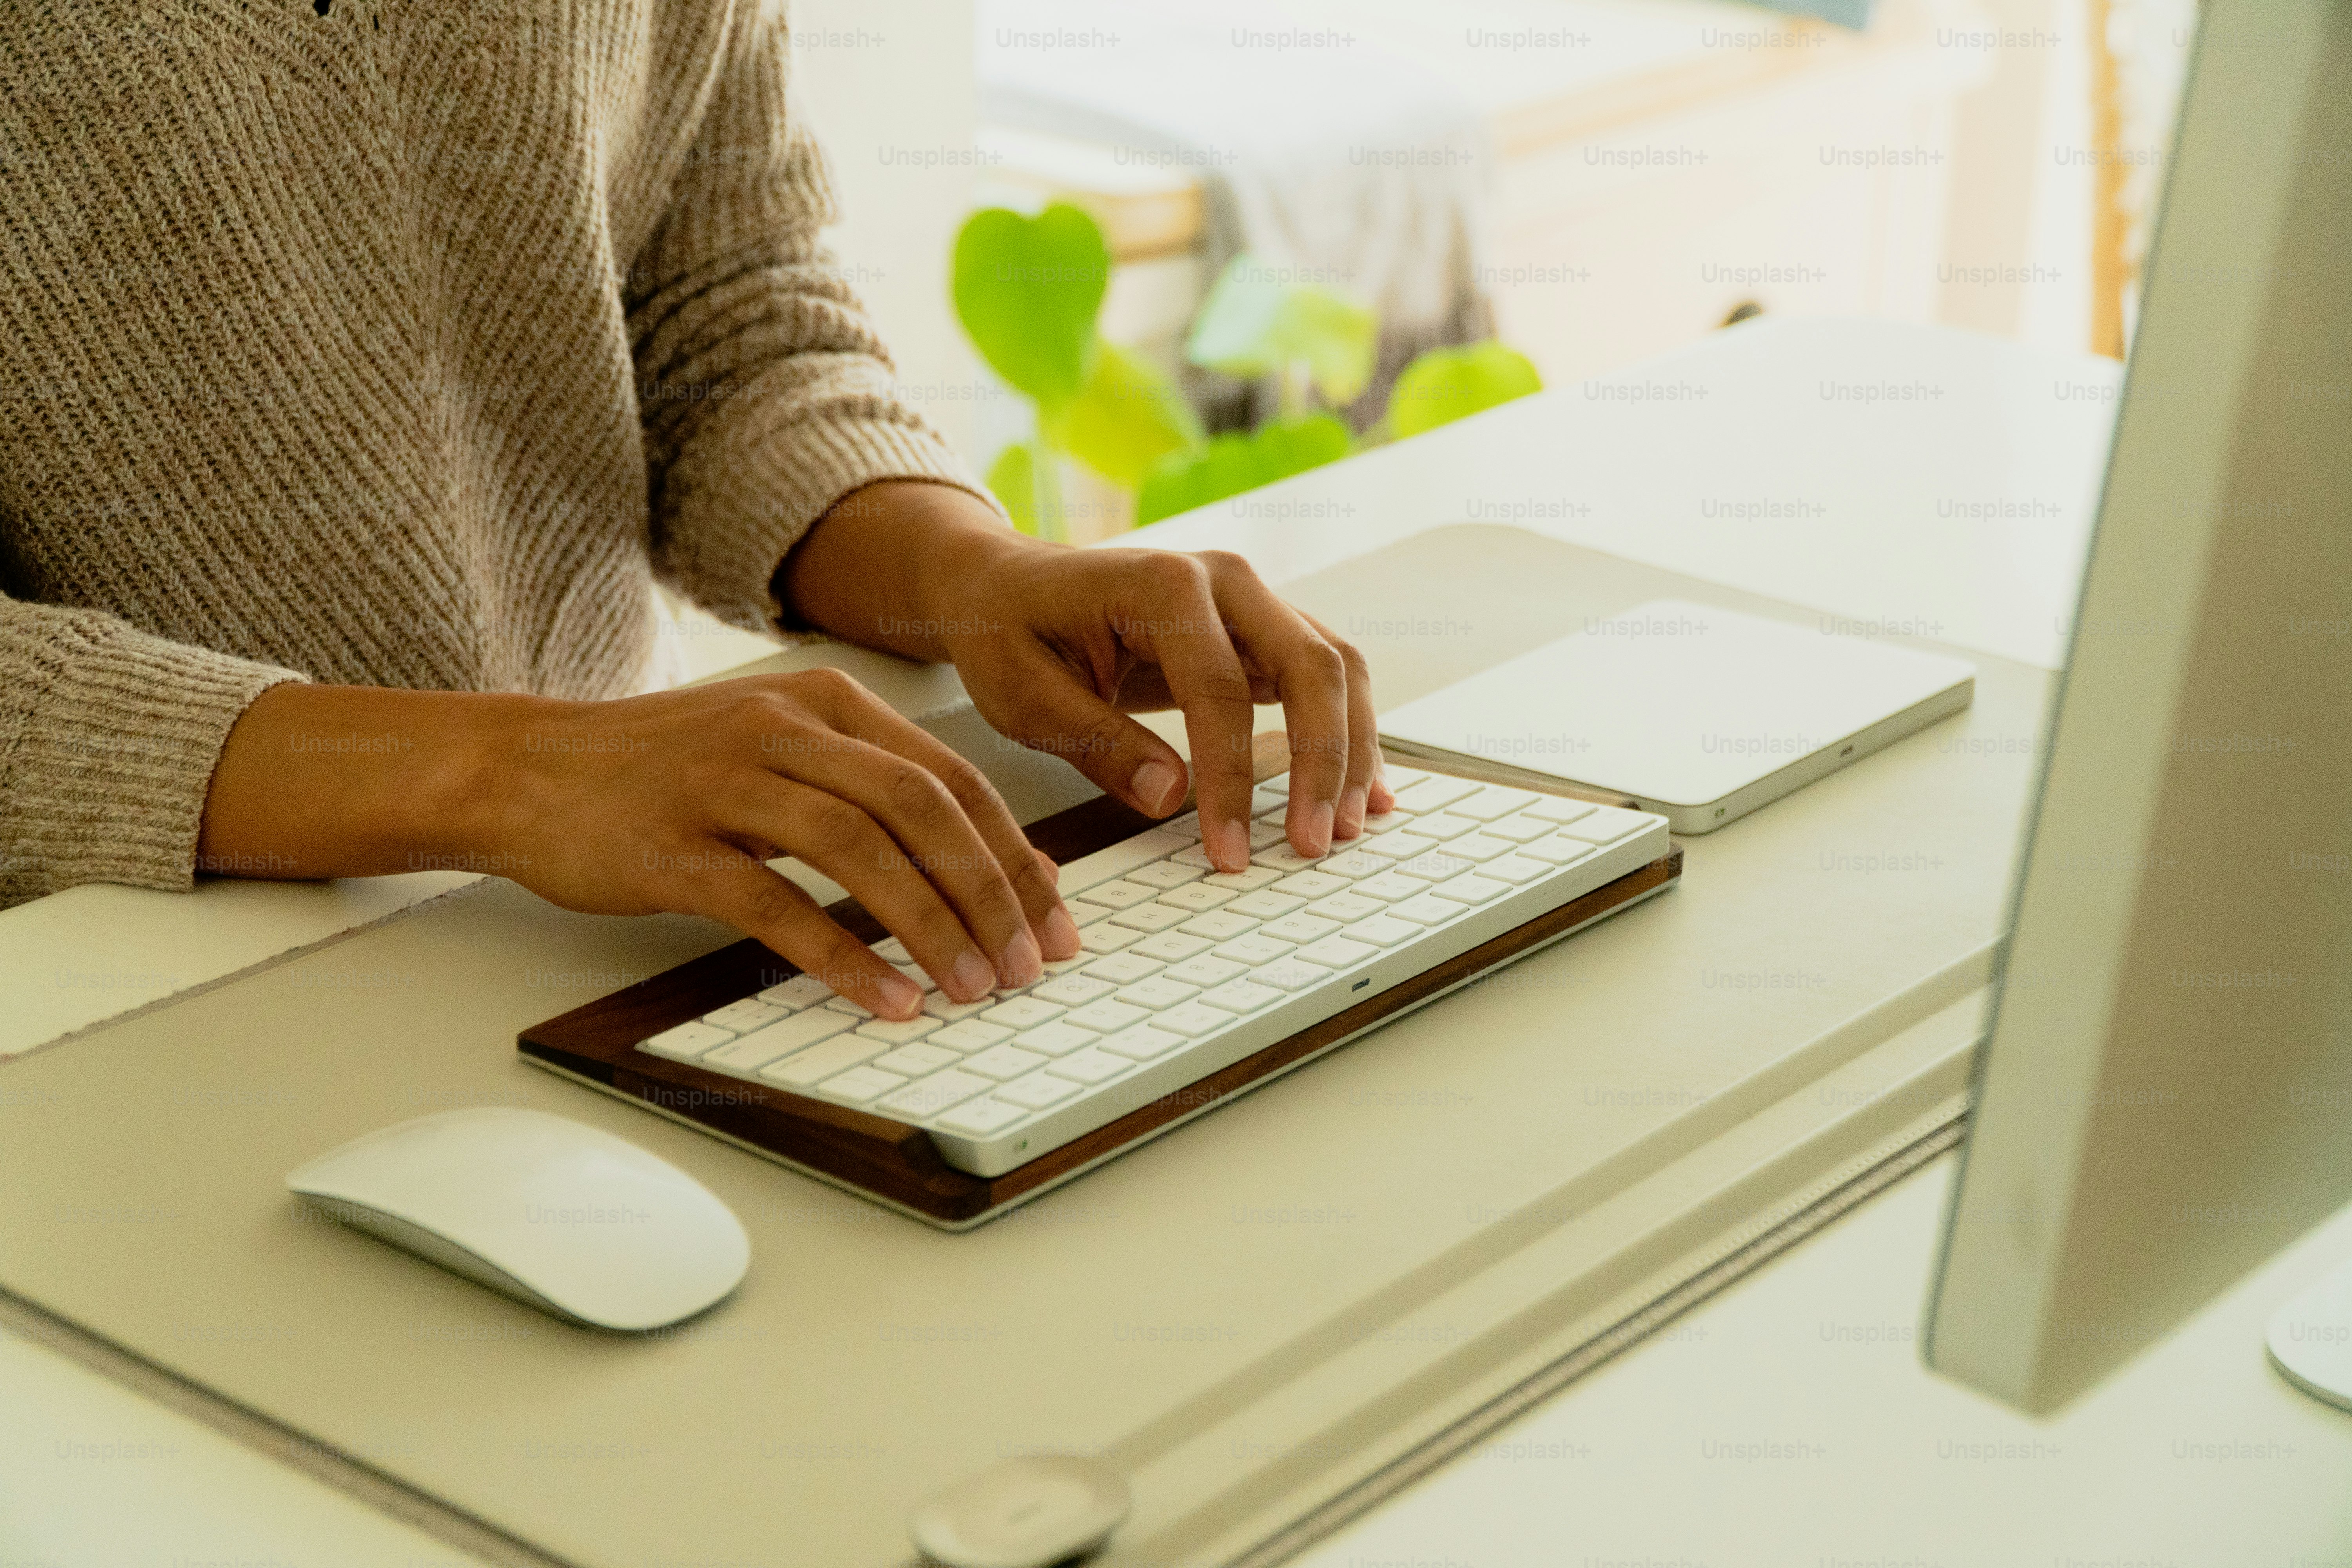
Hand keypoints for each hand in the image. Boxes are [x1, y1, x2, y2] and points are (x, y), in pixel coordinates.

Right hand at [198, 675, 1078, 1020]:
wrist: (525, 766)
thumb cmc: (665, 769)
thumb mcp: (778, 747)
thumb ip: (871, 787)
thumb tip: (977, 860)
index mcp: (825, 701)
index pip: (952, 778)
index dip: (1015, 854)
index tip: (1055, 920)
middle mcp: (784, 729)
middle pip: (921, 810)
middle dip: (991, 894)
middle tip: (1028, 965)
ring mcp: (726, 784)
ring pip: (860, 850)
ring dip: (930, 926)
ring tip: (975, 989)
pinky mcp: (675, 846)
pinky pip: (779, 905)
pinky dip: (844, 957)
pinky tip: (889, 999)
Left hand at [781, 483, 1396, 873]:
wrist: (1004, 585)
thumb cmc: (1007, 632)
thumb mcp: (1023, 695)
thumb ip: (1097, 742)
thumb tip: (1170, 798)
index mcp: (1162, 584)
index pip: (1220, 690)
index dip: (1231, 779)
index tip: (1229, 852)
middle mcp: (1223, 580)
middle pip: (1311, 665)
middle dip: (1322, 762)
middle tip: (1314, 845)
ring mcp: (1249, 600)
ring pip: (1335, 667)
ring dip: (1351, 748)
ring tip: (1347, 827)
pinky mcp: (1258, 630)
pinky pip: (1324, 676)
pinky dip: (1348, 731)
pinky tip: (1359, 790)